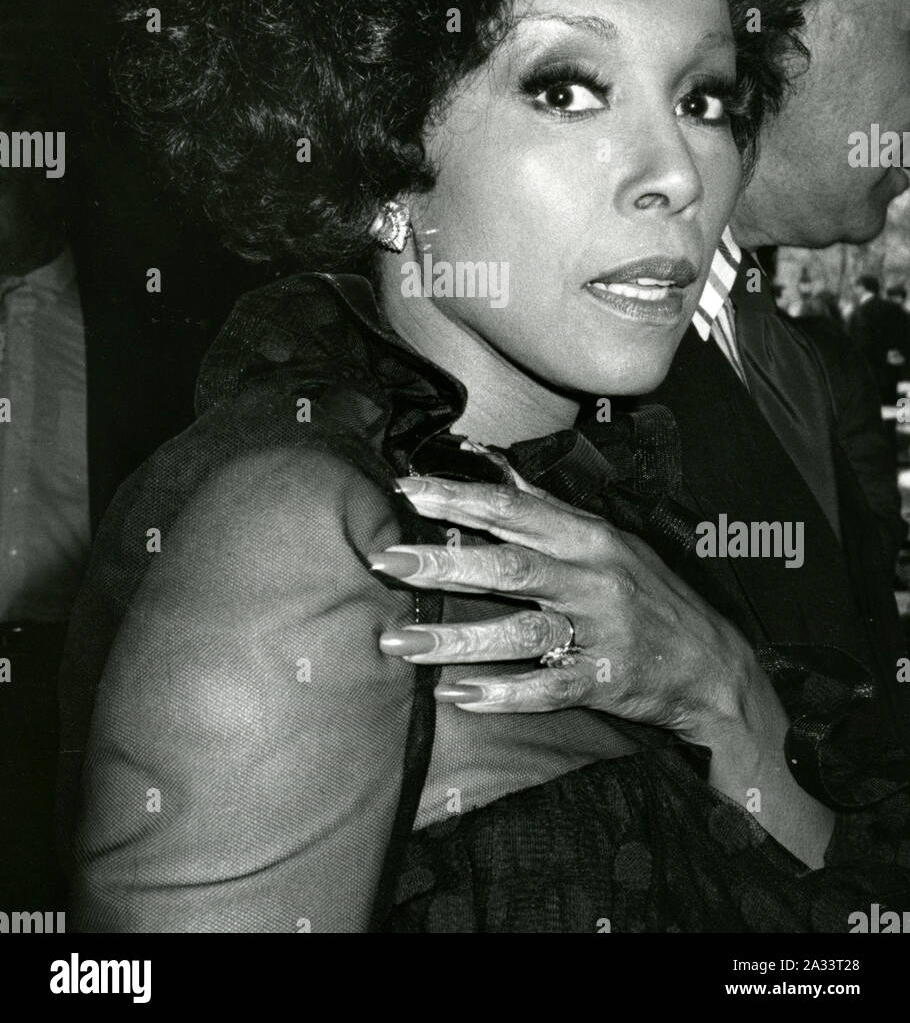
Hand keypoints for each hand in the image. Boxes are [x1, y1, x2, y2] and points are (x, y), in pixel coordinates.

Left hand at [370, 473, 755, 745]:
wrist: (714, 664)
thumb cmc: (646, 594)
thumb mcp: (605, 540)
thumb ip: (545, 509)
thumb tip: (489, 467)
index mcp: (586, 537)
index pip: (514, 508)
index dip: (457, 497)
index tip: (403, 489)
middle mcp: (591, 578)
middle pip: (509, 566)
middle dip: (443, 562)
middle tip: (386, 560)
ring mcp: (598, 631)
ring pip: (519, 631)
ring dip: (455, 637)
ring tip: (397, 642)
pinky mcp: (604, 681)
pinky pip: (548, 690)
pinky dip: (503, 694)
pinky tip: (457, 696)